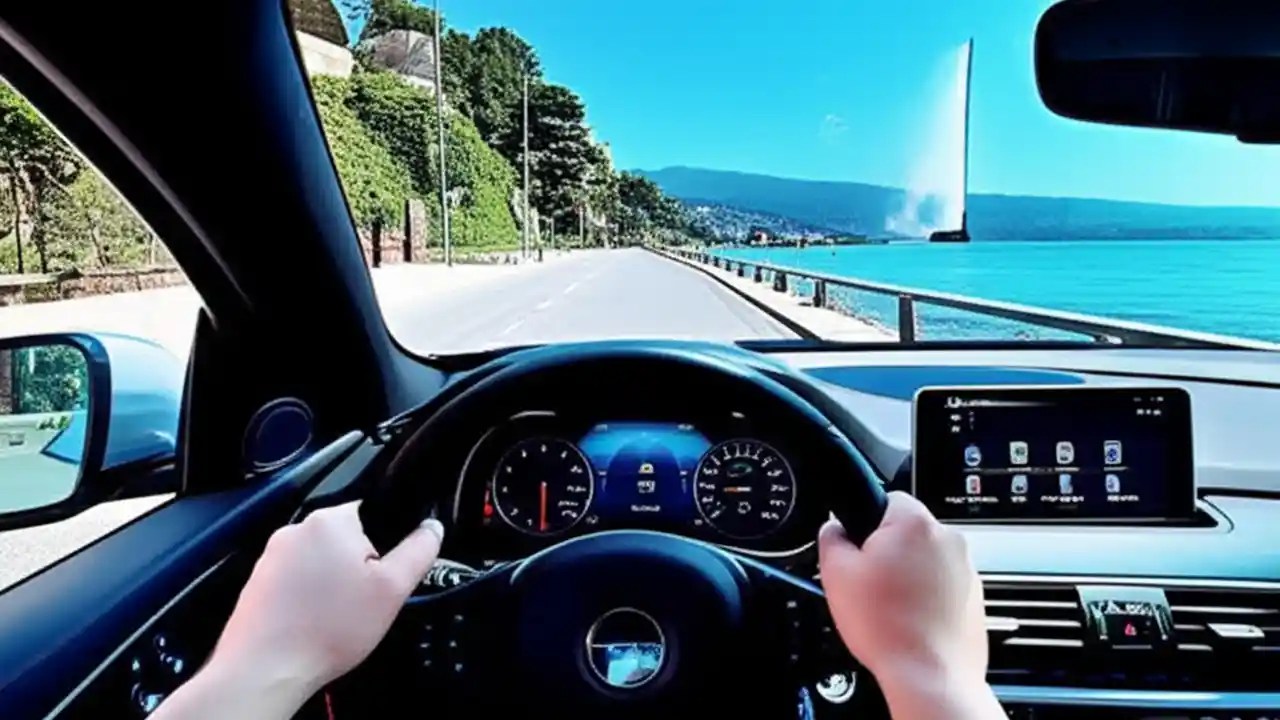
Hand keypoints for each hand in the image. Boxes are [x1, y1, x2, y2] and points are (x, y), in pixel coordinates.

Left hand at [152, 502, 442, 719]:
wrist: (266, 669)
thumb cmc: (329, 629)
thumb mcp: (392, 590)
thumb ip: (418, 551)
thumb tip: (432, 528)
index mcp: (330, 520)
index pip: (372, 513)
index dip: (384, 548)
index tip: (379, 579)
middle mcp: (295, 529)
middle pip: (345, 540)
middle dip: (356, 568)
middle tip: (359, 604)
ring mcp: (270, 556)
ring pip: (319, 563)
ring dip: (330, 585)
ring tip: (332, 618)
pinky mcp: (257, 582)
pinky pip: (295, 582)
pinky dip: (306, 599)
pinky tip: (310, 623)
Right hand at [819, 492, 999, 719]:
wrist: (929, 675)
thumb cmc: (888, 627)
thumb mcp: (836, 574)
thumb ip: (831, 538)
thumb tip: (834, 529)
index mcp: (915, 523)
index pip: (887, 497)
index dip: (865, 523)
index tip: (858, 548)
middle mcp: (949, 539)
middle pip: (908, 531)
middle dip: (888, 551)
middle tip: (869, 582)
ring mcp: (968, 569)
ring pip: (926, 560)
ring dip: (909, 575)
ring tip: (891, 606)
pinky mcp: (975, 597)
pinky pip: (944, 586)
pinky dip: (928, 598)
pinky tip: (910, 620)